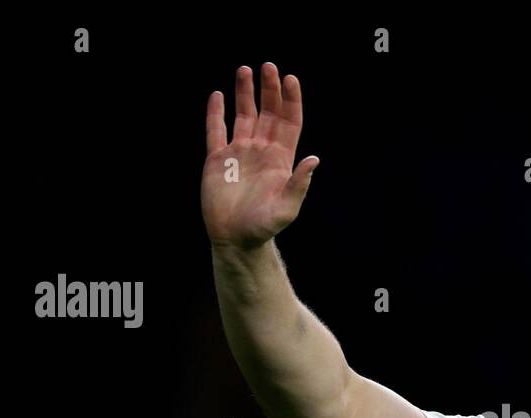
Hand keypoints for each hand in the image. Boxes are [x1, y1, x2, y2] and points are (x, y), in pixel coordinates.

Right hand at [201, 63, 319, 247]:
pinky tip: (218, 95)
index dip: (291, 100)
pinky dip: (216, 112)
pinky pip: (216, 130)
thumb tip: (315, 159)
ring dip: (245, 93)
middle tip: (268, 66)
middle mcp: (261, 151)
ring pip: (243, 116)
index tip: (290, 79)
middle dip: (269, 89)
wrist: (235, 239)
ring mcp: (239, 153)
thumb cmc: (263, 227)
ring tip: (245, 69)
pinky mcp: (217, 159)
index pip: (289, 122)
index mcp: (280, 159)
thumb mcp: (286, 208)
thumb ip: (299, 184)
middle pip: (268, 113)